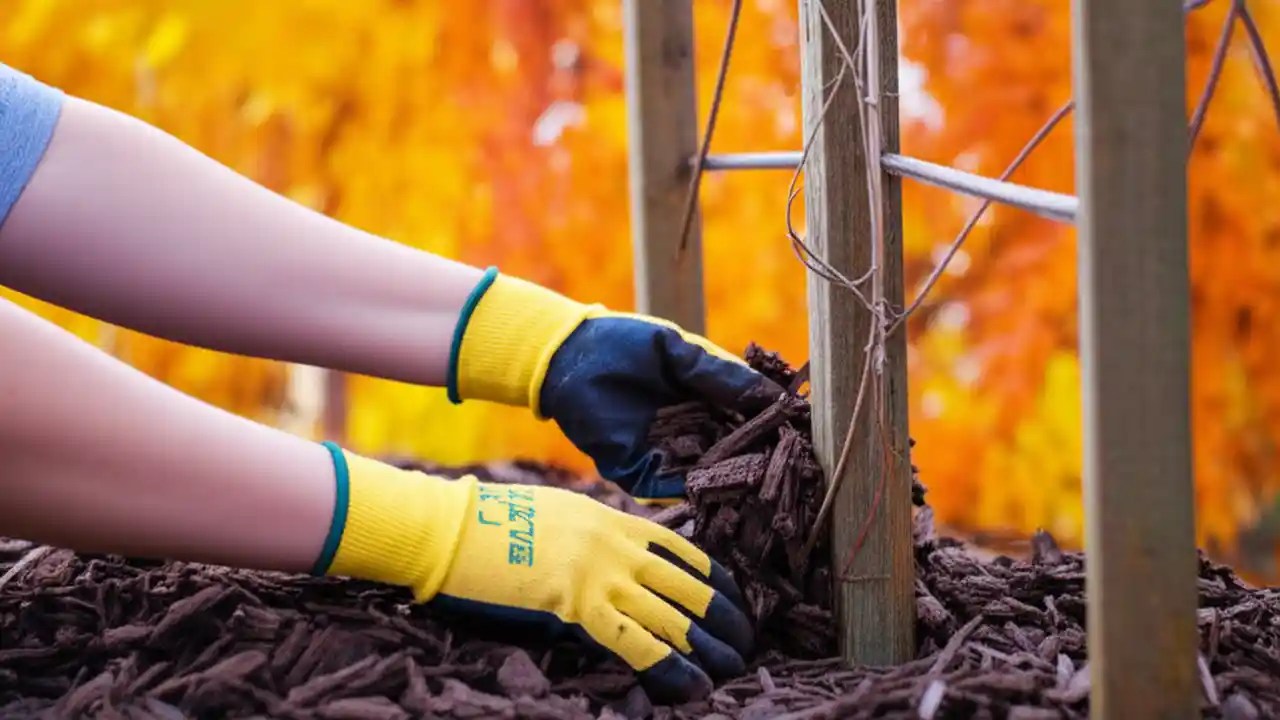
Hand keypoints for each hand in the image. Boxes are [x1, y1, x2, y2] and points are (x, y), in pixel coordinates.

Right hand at [316, 444, 753, 703]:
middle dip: (724, 616)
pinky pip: (638, 640)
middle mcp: (618, 542)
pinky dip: (671, 665)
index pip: (683, 551)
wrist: (453, 525)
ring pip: (675, 612)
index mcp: (613, 519)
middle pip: (689, 583)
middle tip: (744, 642)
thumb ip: (594, 537)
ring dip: (710, 645)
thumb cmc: (492, 522)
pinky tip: (693, 684)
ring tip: (733, 667)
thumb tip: (614, 568)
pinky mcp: (578, 603)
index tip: (735, 603)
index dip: (716, 580)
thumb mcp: (559, 517)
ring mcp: (601, 571)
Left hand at [447, 268, 784, 499]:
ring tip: (762, 490)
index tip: (802, 438)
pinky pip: (669, 488)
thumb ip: (721, 376)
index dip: (773, 430)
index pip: (748, 421)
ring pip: (706, 475)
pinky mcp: (637, 473)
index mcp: (705, 401)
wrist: (568, 357)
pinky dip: (691, 490)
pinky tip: (715, 490)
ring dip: (730, 483)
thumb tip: (773, 397)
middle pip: (733, 454)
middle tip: (791, 473)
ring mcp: (665, 455)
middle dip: (758, 464)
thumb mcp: (680, 353)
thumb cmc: (624, 343)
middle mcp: (690, 432)